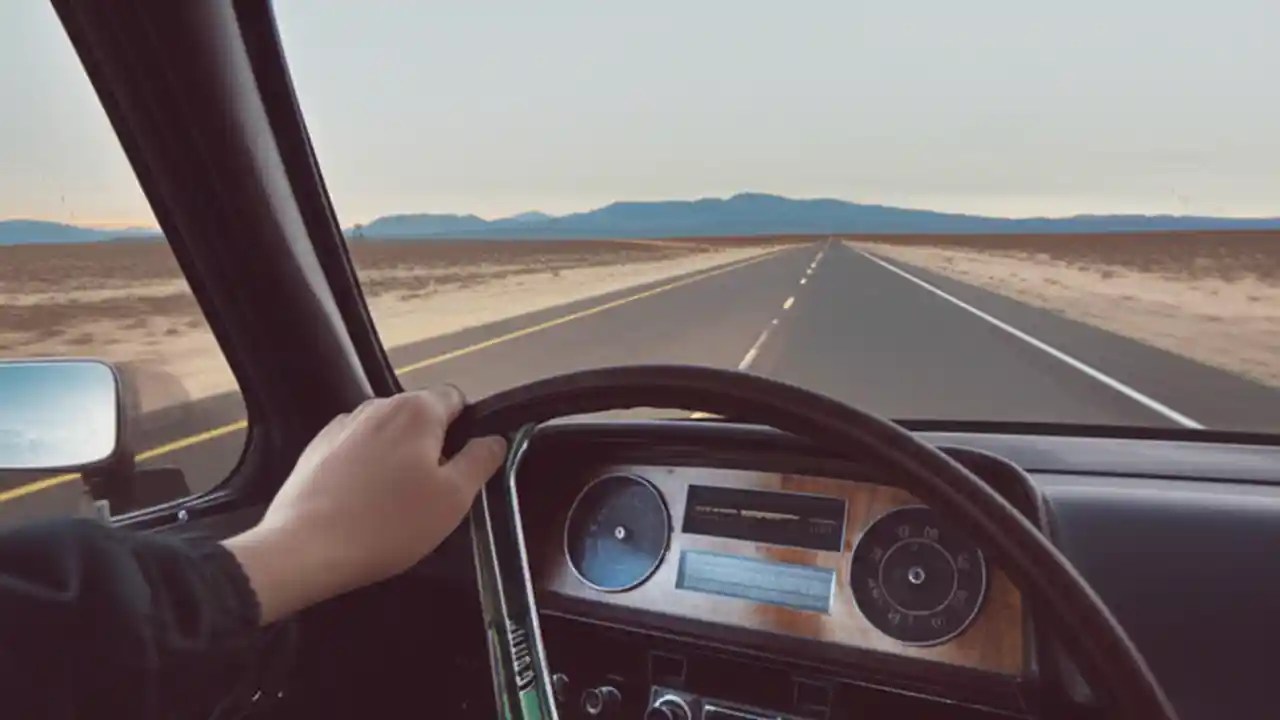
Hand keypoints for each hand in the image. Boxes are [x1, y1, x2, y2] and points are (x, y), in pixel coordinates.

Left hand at [223, 386, 506, 623]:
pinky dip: (365, 467)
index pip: (457, 398)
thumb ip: (481, 460)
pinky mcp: (317, 447)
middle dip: (431, 446)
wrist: (305, 548)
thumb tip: (494, 440)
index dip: (466, 430)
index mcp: (418, 409)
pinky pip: (356, 448)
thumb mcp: (454, 499)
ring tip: (392, 503)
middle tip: (431, 494)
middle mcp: (379, 404)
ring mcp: (343, 424)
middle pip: (420, 416)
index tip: (461, 468)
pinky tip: (360, 502)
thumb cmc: (388, 523)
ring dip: (398, 457)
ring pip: (387, 433)